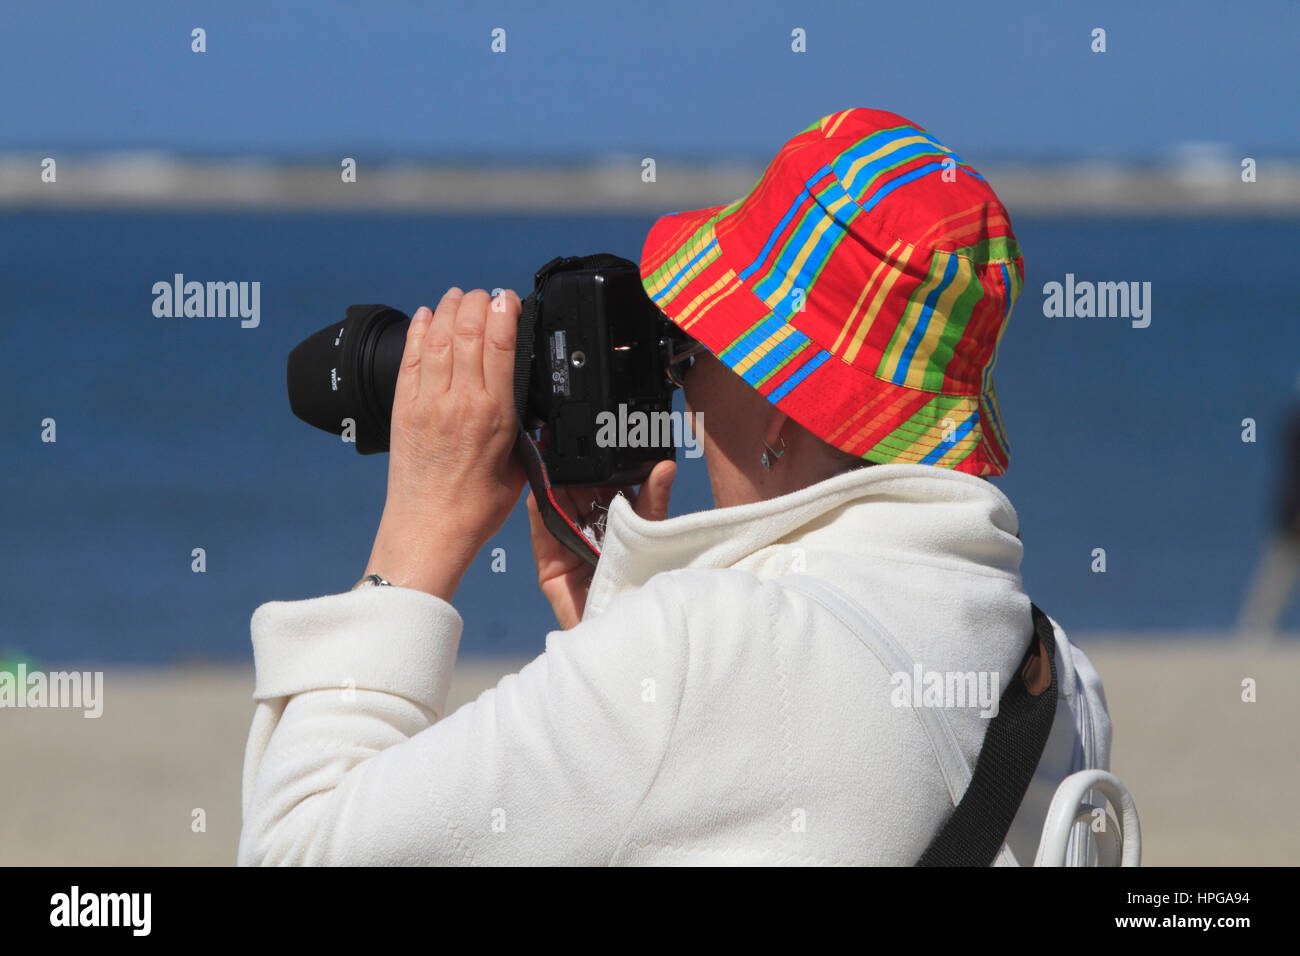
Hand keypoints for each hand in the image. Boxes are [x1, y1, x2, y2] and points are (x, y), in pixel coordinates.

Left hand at [364, 288, 526, 600]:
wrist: (428, 531)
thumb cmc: (476, 508)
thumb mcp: (518, 465)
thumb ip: (523, 428)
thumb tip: (527, 400)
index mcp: (494, 414)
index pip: (501, 343)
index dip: (506, 311)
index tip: (510, 298)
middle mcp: (459, 401)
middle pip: (467, 330)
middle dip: (478, 302)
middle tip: (486, 295)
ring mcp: (426, 402)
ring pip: (437, 336)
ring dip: (449, 309)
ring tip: (458, 296)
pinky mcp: (402, 410)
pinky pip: (410, 358)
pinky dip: (419, 331)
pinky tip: (426, 316)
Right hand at [527, 458, 675, 628]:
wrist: (634, 636)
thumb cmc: (648, 591)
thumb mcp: (653, 538)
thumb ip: (654, 503)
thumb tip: (666, 466)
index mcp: (616, 531)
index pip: (600, 493)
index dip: (595, 469)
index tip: (593, 441)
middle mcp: (589, 541)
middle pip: (575, 499)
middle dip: (570, 473)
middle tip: (566, 440)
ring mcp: (568, 555)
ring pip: (555, 512)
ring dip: (550, 485)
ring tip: (549, 456)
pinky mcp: (551, 572)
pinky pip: (542, 536)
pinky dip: (538, 511)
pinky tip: (538, 487)